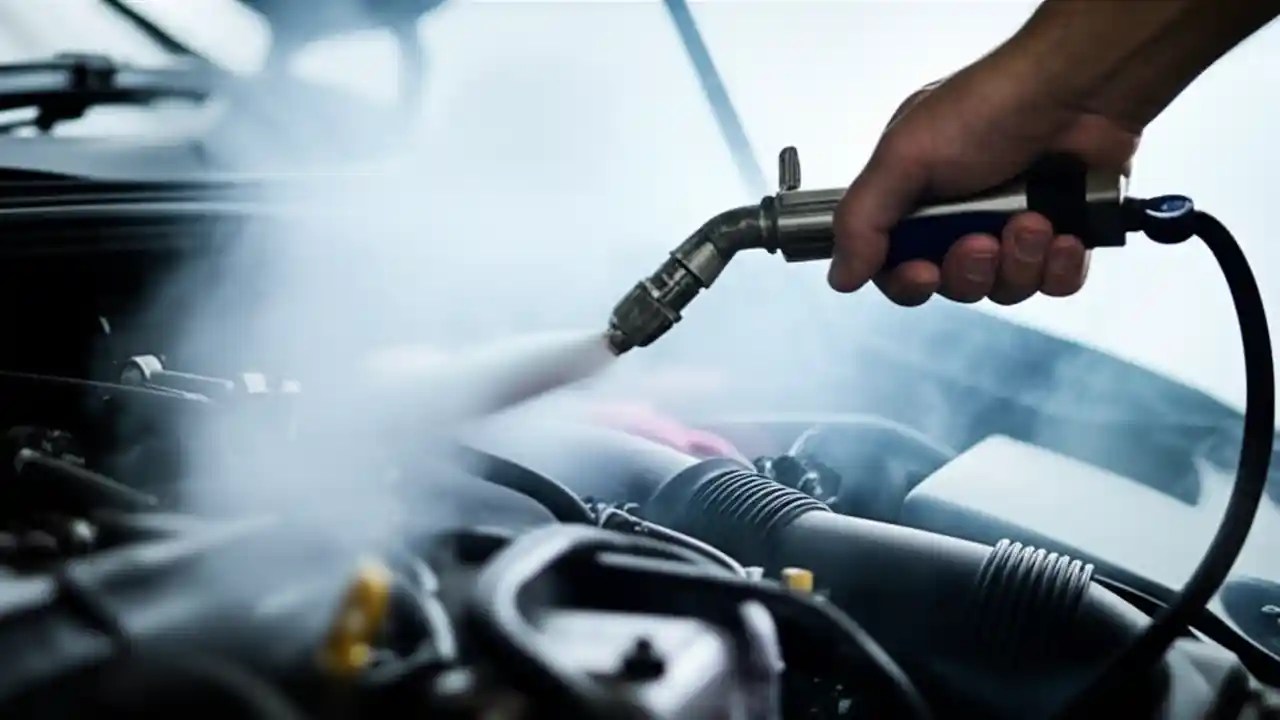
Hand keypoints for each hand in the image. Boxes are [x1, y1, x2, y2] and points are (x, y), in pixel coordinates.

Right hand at [831, 52, 1139, 305]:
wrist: (1080, 89)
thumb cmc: (989, 107)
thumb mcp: (905, 156)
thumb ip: (862, 219)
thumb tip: (840, 277)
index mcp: (917, 197)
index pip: (897, 265)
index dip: (908, 281)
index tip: (924, 273)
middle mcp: (962, 216)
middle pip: (954, 286)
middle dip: (970, 270)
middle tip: (982, 240)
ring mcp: (1014, 228)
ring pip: (1006, 289)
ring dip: (1019, 262)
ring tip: (1032, 220)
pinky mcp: (1063, 235)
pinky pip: (1055, 285)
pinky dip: (1059, 268)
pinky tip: (1063, 235)